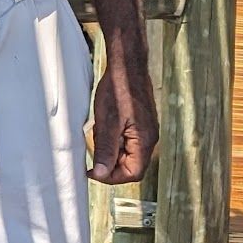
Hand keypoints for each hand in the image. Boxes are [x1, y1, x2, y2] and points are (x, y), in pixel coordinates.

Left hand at [87, 52, 156, 184]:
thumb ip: (105, 149)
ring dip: (110, 149)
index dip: (112, 177)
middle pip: (130, 165)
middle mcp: (149, 139)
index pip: (133, 174)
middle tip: (93, 148)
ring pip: (127, 153)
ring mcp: (145, 131)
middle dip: (110, 162)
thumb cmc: (118, 90)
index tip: (92, 170)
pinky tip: (103, 125)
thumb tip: (101, 174)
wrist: (127, 65)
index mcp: (145, 141)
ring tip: (98, 132)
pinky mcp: (139, 123)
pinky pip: (126, 141)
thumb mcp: (107, 122)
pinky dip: (112, 139)